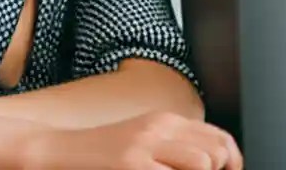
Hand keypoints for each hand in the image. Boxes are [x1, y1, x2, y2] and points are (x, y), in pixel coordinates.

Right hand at [22, 111, 242, 169]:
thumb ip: (173, 148)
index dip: (232, 162)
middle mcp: (160, 127)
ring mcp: (145, 144)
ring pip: (202, 163)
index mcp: (167, 121)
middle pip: (217, 151)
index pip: (220, 137)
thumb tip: (209, 163)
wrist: (53, 152)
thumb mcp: (142, 143)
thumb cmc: (98, 156)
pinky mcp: (130, 163)